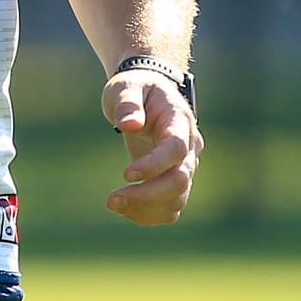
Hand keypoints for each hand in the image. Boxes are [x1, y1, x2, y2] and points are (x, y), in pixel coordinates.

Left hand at [100, 68, 202, 225]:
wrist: (148, 95)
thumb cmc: (136, 88)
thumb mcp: (126, 86)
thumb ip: (128, 102)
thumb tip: (130, 124)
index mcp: (179, 120)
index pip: (176, 148)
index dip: (154, 164)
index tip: (125, 174)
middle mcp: (189, 147)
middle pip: (180, 179)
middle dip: (147, 194)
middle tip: (111, 200)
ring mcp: (185, 166)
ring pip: (177, 199)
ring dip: (146, 208)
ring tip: (112, 204)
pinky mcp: (174, 181)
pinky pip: (170, 207)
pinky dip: (149, 214)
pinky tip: (124, 208)